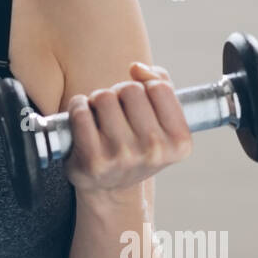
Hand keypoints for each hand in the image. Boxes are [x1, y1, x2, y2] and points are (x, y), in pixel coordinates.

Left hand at [64, 62, 192, 196]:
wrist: (110, 190)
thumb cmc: (136, 146)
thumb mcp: (161, 122)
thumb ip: (161, 84)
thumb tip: (136, 68)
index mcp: (179, 142)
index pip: (160, 88)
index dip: (144, 86)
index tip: (137, 101)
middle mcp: (154, 150)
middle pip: (130, 89)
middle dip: (118, 93)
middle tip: (115, 111)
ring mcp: (123, 157)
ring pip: (104, 97)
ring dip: (97, 100)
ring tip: (99, 117)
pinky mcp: (93, 160)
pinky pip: (81, 112)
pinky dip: (77, 107)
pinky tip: (82, 119)